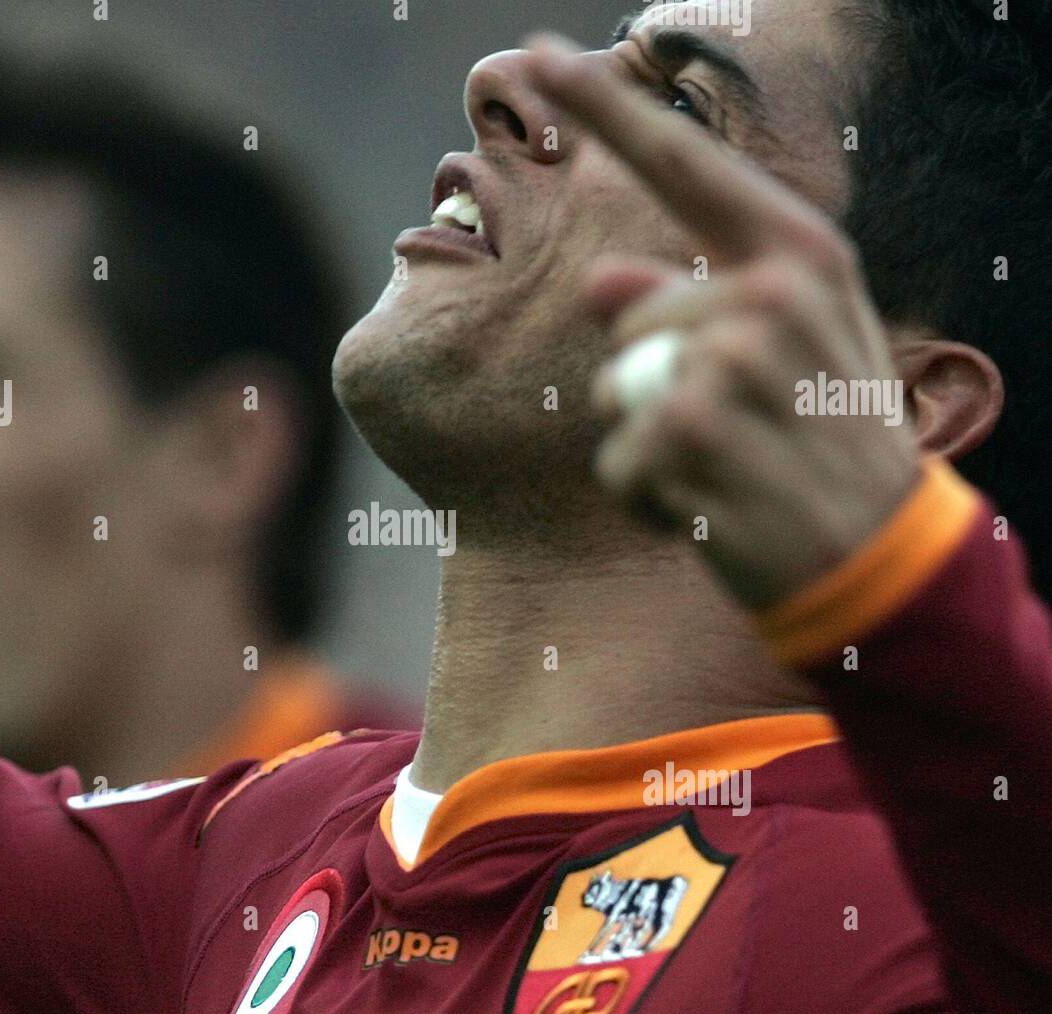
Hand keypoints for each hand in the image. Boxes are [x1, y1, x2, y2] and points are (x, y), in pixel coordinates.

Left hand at [523, 35, 920, 609]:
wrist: (877, 557)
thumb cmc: (822, 446)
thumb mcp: (780, 359)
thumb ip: (695, 305)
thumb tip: (601, 282)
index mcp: (797, 254)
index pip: (682, 163)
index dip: (604, 107)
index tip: (538, 53)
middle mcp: (768, 289)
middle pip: (629, 320)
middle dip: (650, 386)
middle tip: (733, 437)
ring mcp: (731, 358)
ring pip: (614, 392)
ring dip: (648, 447)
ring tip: (725, 475)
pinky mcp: (691, 431)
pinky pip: (617, 463)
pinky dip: (645, 500)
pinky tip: (708, 514)